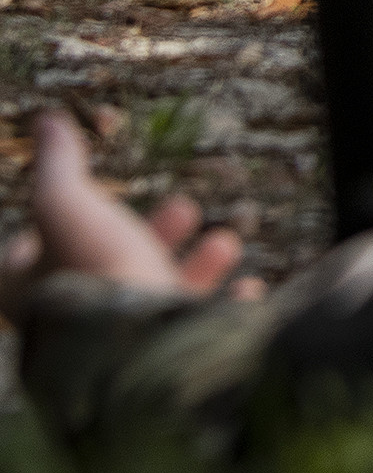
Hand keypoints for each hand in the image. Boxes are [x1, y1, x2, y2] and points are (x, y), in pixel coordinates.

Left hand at [0, 109, 260, 321]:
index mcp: (36, 292)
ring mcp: (124, 338)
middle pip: (111, 271)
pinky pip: (202, 329)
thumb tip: (48, 120)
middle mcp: (78, 319)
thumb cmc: (95, 273)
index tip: (85, 204)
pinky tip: (246, 288)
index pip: (26, 264)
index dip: (55, 232)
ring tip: (226, 241)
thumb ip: (59, 166)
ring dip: (196, 266)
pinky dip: (226, 307)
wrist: (140, 344)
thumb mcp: (67, 207)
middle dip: (154, 234)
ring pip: (161, 296)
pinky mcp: (168, 353)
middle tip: (184, 209)